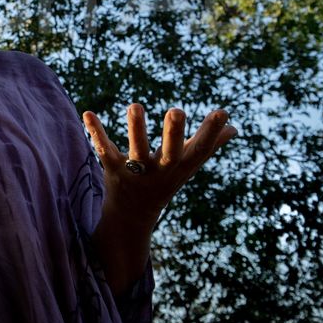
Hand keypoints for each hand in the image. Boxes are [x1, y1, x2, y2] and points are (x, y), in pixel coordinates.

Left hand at [83, 104, 236, 222]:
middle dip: (173, 134)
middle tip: (177, 110)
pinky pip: (104, 149)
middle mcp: (161, 171)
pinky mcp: (113, 170)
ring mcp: (136, 172)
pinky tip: (88, 112)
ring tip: (135, 105)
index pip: (200, 150)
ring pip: (137, 150)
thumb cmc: (165, 182)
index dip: (211, 133)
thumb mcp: (188, 166)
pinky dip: (96, 132)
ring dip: (136, 129)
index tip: (222, 112)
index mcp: (181, 167)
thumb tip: (233, 128)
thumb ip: (208, 145)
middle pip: (170, 153)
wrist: (134, 217)